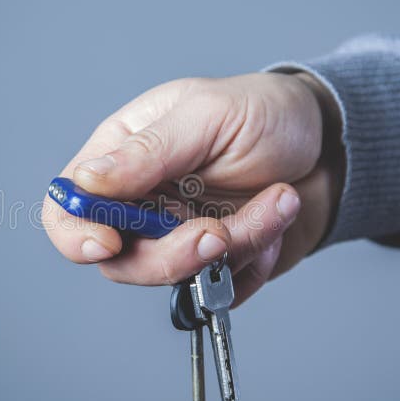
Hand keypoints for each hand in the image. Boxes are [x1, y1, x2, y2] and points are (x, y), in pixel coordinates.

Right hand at [42, 73, 342, 305]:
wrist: (330, 145)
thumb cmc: (265, 112)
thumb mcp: (208, 114)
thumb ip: (148, 151)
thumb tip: (85, 182)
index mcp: (124, 156)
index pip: (69, 209)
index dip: (78, 234)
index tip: (112, 241)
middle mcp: (143, 202)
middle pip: (120, 260)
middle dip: (171, 254)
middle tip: (217, 231)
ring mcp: (178, 236)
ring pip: (177, 277)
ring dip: (234, 246)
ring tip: (277, 201)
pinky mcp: (216, 263)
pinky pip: (222, 288)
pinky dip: (256, 259)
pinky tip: (276, 215)